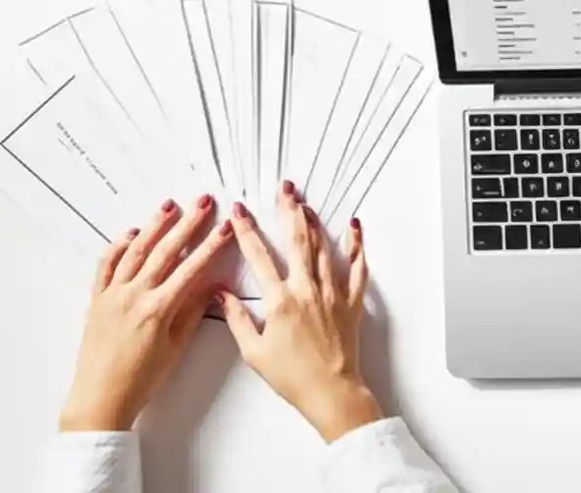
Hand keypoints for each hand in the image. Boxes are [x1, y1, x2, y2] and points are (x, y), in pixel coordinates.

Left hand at [59, 194, 233, 431]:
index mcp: (158, 309)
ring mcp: (113, 295)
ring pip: (135, 251)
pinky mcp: (96, 300)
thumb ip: (192, 311)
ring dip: (155, 226)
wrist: (101, 397)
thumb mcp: (176, 347)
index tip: (225, 227)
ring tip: (170, 206)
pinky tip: (131, 233)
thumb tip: (212, 286)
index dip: (211, 246)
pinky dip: (118, 246)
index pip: (191, 268)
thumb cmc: (141, 380)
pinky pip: (106, 265)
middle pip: (165, 251)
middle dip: (187, 224)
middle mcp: (134, 295)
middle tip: (203, 203)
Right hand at [218, 183, 381, 442]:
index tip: (240, 211)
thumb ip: (238, 320)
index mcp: (280, 302)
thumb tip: (223, 296)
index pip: (259, 257)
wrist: (331, 392)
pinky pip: (357, 269)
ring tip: (306, 203)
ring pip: (324, 249)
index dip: (247, 231)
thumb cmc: (292, 377)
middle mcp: (307, 291)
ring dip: (315, 223)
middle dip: (289, 211)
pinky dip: (356, 247)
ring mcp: (332, 294)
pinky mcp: (351, 303)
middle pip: (297, 242)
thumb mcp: (254, 352)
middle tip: (285, 189)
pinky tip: (353, 227)